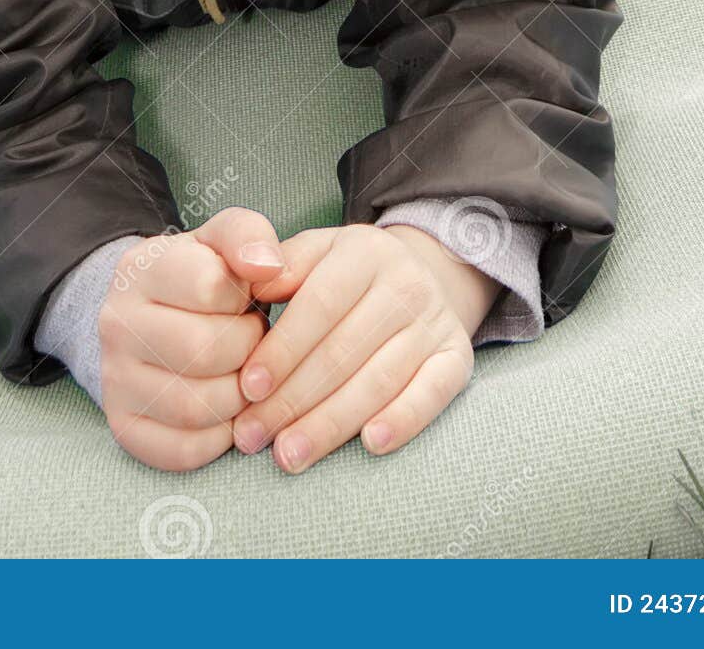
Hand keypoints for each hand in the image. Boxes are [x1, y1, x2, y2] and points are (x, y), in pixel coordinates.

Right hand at [97, 206, 285, 472]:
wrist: (153, 318)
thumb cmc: (202, 278)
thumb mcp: (222, 241)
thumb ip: (249, 235)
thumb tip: (268, 266)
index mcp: (141, 268)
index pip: (209, 286)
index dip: (244, 297)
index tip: (244, 299)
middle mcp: (115, 323)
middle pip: (204, 352)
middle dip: (248, 349)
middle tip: (251, 341)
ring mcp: (114, 379)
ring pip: (196, 406)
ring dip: (240, 395)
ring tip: (243, 373)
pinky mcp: (124, 427)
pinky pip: (184, 450)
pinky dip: (219, 436)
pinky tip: (226, 409)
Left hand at [230, 221, 500, 473]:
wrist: (418, 274)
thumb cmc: (342, 274)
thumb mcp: (313, 253)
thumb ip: (278, 267)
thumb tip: (246, 286)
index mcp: (364, 250)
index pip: (320, 305)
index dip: (282, 350)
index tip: (247, 389)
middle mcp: (406, 282)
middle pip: (344, 351)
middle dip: (293, 400)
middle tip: (253, 437)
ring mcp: (435, 321)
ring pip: (380, 380)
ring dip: (331, 424)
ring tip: (290, 454)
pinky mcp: (457, 357)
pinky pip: (433, 393)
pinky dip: (404, 420)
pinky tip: (370, 444)